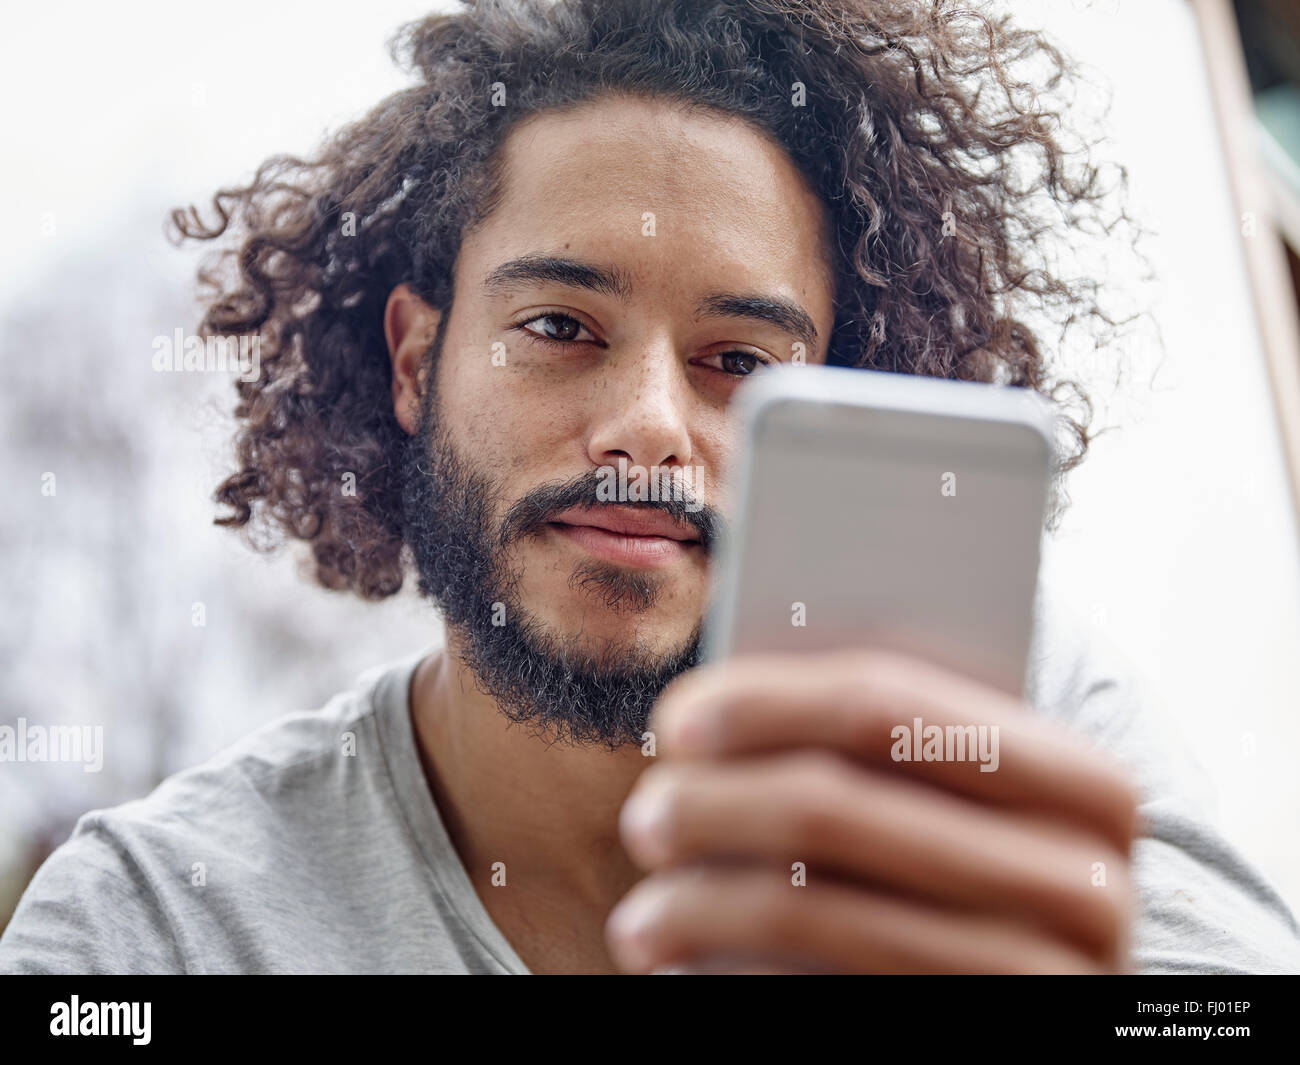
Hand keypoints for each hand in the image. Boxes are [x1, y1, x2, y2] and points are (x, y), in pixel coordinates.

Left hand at [606, 648, 1140, 973]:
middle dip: (711, 806)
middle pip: (831, 806)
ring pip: (811, 911)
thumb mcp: (960, 807)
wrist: (1028, 1010)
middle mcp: (1085, 881)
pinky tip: (687, 971)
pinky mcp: (989, 1039)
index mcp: (1082, 782)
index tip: (678, 720)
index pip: (884, 702)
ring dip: (697, 905)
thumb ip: (888, 746)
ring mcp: (1046, 978)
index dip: (764, 702)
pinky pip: (818, 999)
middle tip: (645, 820)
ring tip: (641, 918)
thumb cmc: (973, 889)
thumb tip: (722, 704)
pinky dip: (732, 977)